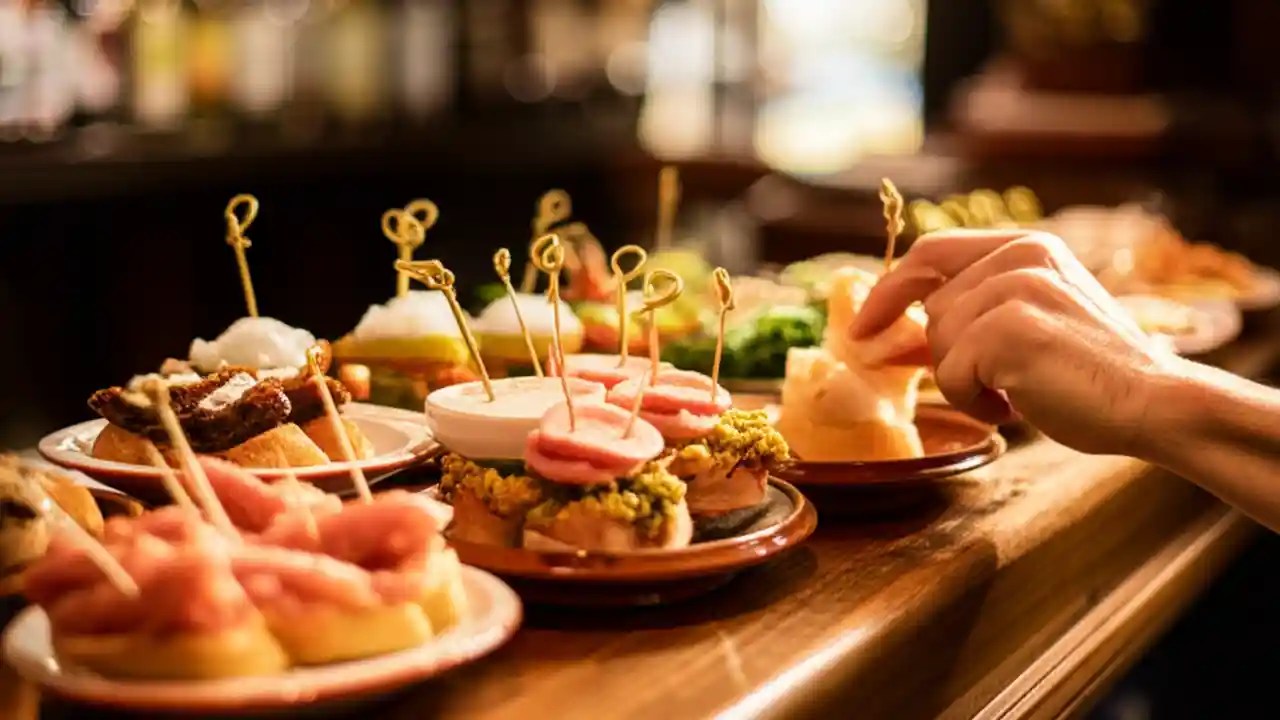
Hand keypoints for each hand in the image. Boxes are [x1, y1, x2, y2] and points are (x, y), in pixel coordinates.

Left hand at [854, 228, 1182, 455]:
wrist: (1152, 403)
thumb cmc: (1088, 375)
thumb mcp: (1026, 324)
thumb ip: (972, 313)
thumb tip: (892, 332)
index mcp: (1027, 246)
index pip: (930, 253)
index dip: (889, 290)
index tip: (861, 327)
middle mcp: (1020, 256)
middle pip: (932, 310)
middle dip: (947, 357)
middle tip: (994, 384)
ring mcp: (1015, 289)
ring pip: (939, 344)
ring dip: (967, 382)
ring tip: (1018, 392)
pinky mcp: (1010, 329)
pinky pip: (953, 374)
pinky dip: (976, 401)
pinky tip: (1018, 405)